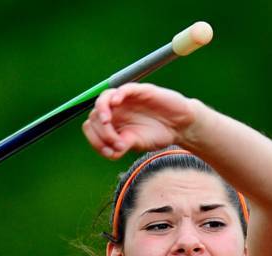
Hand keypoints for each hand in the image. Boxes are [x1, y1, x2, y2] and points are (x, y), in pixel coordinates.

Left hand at [81, 83, 200, 159]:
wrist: (180, 126)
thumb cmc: (157, 134)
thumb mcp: (136, 144)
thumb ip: (122, 145)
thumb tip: (110, 152)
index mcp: (112, 122)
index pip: (92, 126)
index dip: (95, 139)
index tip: (108, 151)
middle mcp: (115, 110)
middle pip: (94, 114)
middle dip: (102, 132)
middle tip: (118, 144)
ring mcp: (126, 99)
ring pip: (103, 98)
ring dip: (101, 111)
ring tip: (107, 123)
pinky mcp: (140, 91)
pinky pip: (124, 88)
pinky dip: (117, 94)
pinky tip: (116, 103)